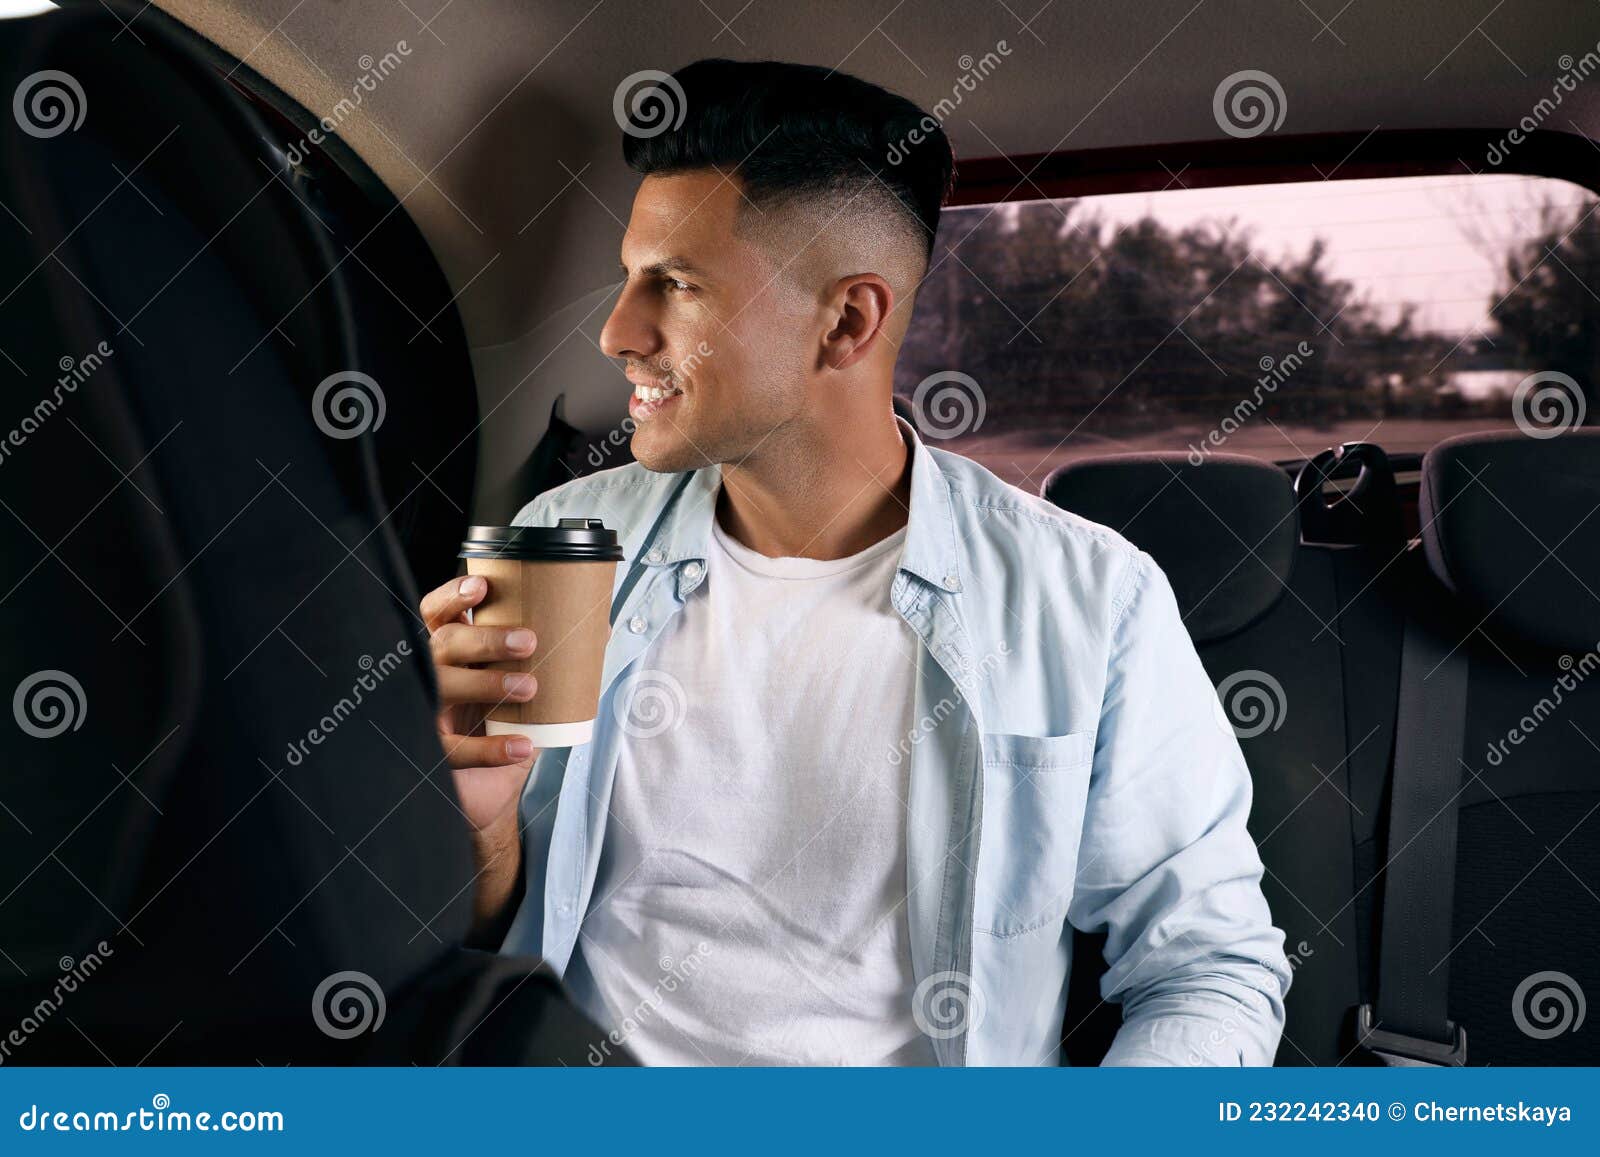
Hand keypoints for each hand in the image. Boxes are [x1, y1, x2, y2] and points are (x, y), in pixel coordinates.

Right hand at [422, 573, 539, 929]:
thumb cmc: (507, 732)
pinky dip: (489, 750)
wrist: (492, 797)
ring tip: (529, 687)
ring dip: (485, 682)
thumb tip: (604, 629)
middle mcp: (428, 677)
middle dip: (485, 638)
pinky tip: (524, 748)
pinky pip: (452, 750)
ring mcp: (422, 715)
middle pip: (444, 643)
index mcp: (450, 654)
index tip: (482, 587)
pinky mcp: (428, 756)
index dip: (452, 596)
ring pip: (439, 686)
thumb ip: (558, 663)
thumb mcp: (532, 695)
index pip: (438, 613)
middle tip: (529, 642)